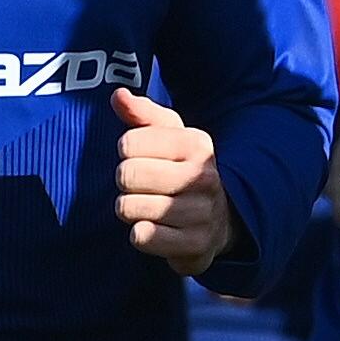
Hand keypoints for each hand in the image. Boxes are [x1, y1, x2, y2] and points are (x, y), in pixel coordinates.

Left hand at [110, 88, 229, 272]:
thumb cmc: (182, 169)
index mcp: (197, 144)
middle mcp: (205, 177)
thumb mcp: (169, 137)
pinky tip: (156, 229)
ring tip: (148, 207)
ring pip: (129, 208)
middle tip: (141, 186)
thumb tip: (118, 95)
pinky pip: (142, 237)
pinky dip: (141, 235)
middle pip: (127, 175)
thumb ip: (141, 114)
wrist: (221, 218)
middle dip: (125, 182)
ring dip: (130, 209)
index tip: (142, 157)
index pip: (129, 143)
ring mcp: (203, 213)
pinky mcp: (196, 245)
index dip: (126, 152)